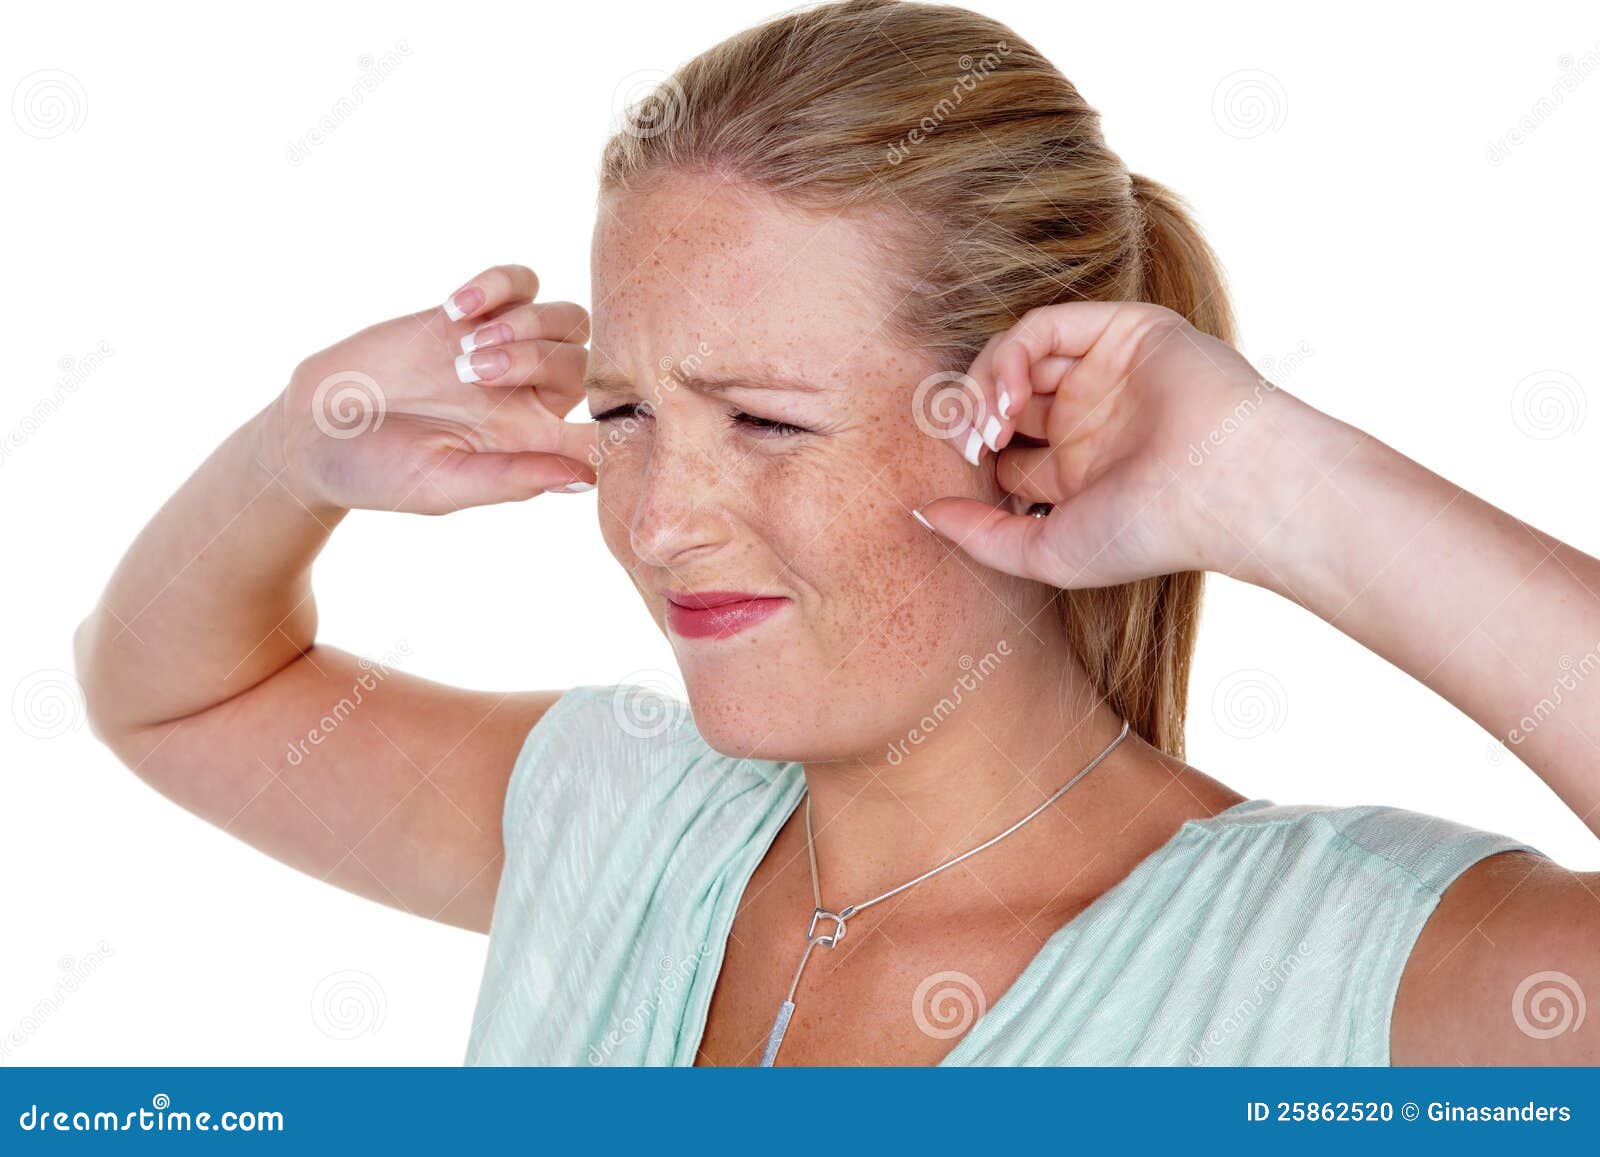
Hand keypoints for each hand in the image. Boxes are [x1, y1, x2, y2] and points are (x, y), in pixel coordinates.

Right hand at [267, 263, 599, 514]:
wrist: (313, 429)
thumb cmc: (379, 473)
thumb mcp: (443, 485)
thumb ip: (511, 480)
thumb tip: (585, 480)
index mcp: (533, 444)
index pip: (599, 430)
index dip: (614, 419)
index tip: (595, 412)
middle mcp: (527, 396)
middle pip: (585, 360)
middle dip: (537, 360)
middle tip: (473, 373)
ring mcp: (500, 349)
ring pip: (563, 317)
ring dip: (524, 324)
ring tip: (465, 346)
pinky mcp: (468, 313)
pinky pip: (518, 281)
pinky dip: (497, 284)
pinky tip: (455, 308)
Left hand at [916, 301, 1318, 589]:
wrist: (1227, 489)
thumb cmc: (1149, 532)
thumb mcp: (1047, 552)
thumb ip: (981, 537)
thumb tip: (920, 513)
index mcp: (1078, 472)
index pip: (1003, 454)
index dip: (971, 463)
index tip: (962, 480)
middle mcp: (1089, 419)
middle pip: (1003, 399)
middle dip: (969, 417)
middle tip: (961, 442)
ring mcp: (1106, 373)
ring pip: (1016, 358)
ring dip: (985, 385)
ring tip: (985, 424)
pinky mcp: (1123, 331)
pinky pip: (1043, 326)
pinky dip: (1010, 353)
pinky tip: (1007, 394)